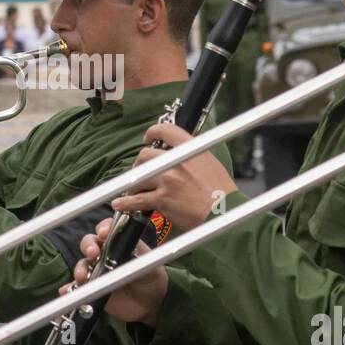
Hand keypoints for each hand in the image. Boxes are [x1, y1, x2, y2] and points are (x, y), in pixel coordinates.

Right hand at [61, 218, 167, 326]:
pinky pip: (77, 287)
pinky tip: (67, 291)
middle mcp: (105, 253)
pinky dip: (70, 288)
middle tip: (93, 253)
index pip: (107, 229)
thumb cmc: (151, 279)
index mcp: (119, 242)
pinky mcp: (92, 287)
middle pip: (89, 243)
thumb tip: (129, 251)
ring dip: (80, 268)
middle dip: (88, 246)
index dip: (103, 228)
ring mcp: (97, 270)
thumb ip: (139, 259)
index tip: (104, 233)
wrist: (151, 303)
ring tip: (83, 276)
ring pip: (82, 264)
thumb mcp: (150, 266)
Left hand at [110, 123, 236, 232]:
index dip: (153, 132)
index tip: (148, 137)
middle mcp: (177, 162)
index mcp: (191, 150)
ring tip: (134, 190)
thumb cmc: (222, 193)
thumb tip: (178, 152)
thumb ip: (193, 155)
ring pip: (138, 176)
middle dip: (139, 163)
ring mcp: (168, 180)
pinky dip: (126, 202)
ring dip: (134, 183)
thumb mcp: (211, 163)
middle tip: (141, 170)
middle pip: (145, 154)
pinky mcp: (162, 199)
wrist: (224, 214)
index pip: (166, 130)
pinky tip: (120, 203)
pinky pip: (137, 199)